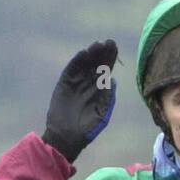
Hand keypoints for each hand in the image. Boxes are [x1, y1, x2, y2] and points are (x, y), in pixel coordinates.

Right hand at [43, 39, 117, 160]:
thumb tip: (113, 80)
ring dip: (90, 54)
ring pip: (84, 64)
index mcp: (99, 89)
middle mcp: (88, 83)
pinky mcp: (64, 83)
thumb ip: (108, 98)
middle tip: (108, 42)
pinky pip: (71, 70)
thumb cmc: (88, 128)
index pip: (106, 69)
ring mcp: (76, 82)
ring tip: (97, 45)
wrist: (67, 137)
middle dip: (102, 53)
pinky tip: (83, 54)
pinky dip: (76, 62)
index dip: (110, 58)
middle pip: (96, 64)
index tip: (114, 47)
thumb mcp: (102, 113)